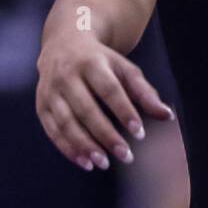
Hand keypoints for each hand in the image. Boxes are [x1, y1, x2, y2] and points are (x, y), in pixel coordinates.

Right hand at [36, 29, 173, 170]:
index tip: (139, 133)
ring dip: (85, 146)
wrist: (64, 44)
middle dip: (106, 135)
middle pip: (86, 109)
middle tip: (125, 156)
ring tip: (104, 163)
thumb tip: (166, 115)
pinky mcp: (41, 104)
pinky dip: (68, 148)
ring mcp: (50, 90)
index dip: (124, 111)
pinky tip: (85, 162)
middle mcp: (67, 75)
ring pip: (66, 122)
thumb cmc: (101, 61)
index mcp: (91, 62)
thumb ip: (145, 92)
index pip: (109, 90)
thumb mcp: (125, 69)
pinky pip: (52, 130)